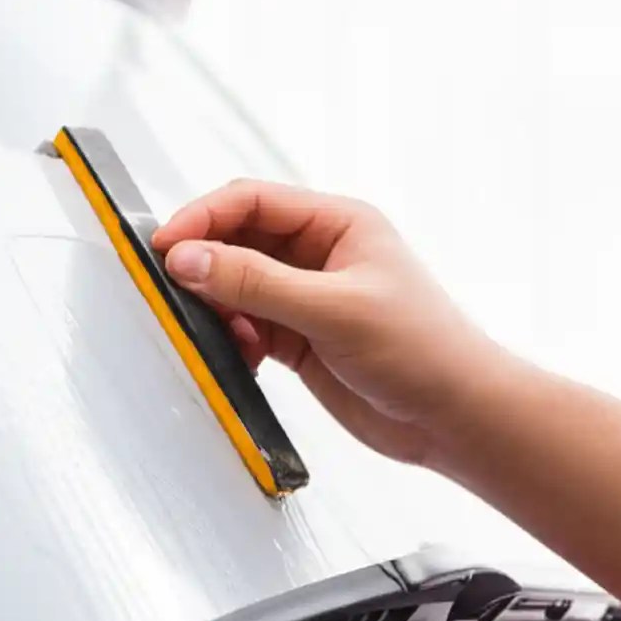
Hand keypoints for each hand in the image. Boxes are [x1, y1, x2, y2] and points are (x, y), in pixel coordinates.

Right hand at [151, 180, 505, 466]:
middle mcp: (319, 254)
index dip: (204, 218)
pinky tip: (241, 356)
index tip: (165, 246)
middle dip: (205, 263)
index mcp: (337, 223)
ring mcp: (307, 297)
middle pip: (238, 240)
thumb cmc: (422, 349)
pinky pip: (246, 326)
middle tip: (172, 289)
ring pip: (236, 286)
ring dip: (217, 306)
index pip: (252, 201)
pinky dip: (233, 338)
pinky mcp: (299, 338)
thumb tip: (187, 258)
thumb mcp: (332, 308)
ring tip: (214, 330)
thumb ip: (255, 282)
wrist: (455, 418)